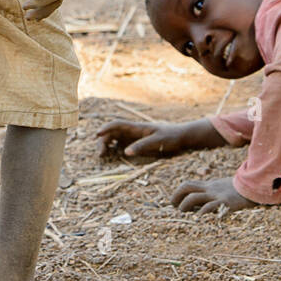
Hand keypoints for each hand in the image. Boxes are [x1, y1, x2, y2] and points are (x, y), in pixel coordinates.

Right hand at [97, 118, 212, 158]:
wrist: (182, 137)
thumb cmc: (172, 137)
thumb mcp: (158, 142)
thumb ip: (142, 146)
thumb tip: (125, 152)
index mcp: (137, 127)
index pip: (117, 124)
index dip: (106, 128)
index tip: (97, 135)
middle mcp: (133, 131)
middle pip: (112, 132)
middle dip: (103, 141)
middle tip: (100, 154)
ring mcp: (134, 137)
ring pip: (115, 139)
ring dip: (106, 145)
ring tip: (103, 156)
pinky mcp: (137, 144)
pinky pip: (121, 145)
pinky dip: (113, 150)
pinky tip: (111, 156)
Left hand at [170, 176, 258, 215]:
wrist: (256, 186)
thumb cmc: (240, 191)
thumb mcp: (223, 188)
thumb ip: (213, 192)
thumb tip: (200, 205)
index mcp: (210, 185)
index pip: (189, 184)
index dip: (178, 192)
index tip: (173, 202)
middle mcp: (211, 189)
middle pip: (187, 187)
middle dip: (176, 196)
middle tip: (174, 207)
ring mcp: (217, 195)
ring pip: (194, 197)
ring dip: (184, 205)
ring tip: (183, 213)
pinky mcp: (225, 203)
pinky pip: (209, 207)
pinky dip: (201, 213)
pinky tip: (199, 219)